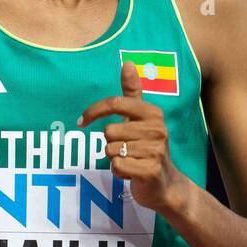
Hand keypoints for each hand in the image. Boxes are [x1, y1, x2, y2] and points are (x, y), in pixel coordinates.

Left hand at [78, 61, 185, 212]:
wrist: (165, 183)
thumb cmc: (148, 147)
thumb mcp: (141, 118)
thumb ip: (132, 93)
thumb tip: (127, 63)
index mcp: (153, 113)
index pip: (115, 103)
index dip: (94, 111)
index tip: (81, 121)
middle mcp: (157, 129)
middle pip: (109, 131)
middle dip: (110, 143)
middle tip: (126, 150)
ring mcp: (155, 150)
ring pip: (110, 150)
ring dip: (114, 159)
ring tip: (130, 161)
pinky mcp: (150, 170)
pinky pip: (116, 166)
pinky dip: (118, 172)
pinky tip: (131, 172)